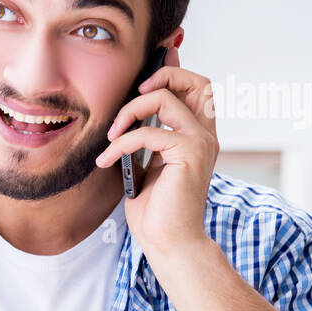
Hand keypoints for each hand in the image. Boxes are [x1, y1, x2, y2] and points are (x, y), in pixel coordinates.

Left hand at [94, 43, 218, 259]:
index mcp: (198, 135)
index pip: (197, 88)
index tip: (148, 67)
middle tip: (135, 94)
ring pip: (165, 99)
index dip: (175, 69)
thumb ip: (142, 139)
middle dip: (162, 76)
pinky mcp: (190, 154)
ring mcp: (201, 142)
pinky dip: (119, 145)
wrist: (168, 243)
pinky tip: (105, 161)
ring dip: (129, 112)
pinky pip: (147, 133)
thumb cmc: (155, 210)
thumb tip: (126, 117)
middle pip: (196, 81)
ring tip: (110, 136)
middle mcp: (205, 135)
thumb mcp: (145, 166)